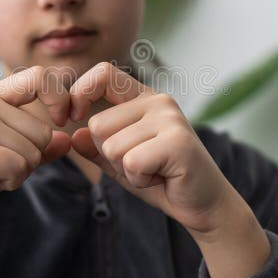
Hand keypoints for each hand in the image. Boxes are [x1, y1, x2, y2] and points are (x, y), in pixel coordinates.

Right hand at [0, 66, 71, 266]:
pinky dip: (10, 182)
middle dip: (30, 158)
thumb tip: (67, 141)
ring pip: (33, 153)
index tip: (61, 121)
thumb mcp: (9, 154)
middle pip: (43, 132)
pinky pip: (19, 167)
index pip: (40, 77)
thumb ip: (38, 146)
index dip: (60, 98)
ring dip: (18, 173)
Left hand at [70, 62, 269, 277]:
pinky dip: (139, 179)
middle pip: (97, 125)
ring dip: (126, 170)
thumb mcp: (120, 162)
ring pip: (111, 147)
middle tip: (141, 164)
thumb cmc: (161, 179)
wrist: (203, 204)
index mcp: (143, 98)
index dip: (80, 92)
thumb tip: (74, 135)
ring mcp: (170, 119)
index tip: (74, 117)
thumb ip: (95, 147)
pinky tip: (161, 177)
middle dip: (109, 155)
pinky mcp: (177, 141)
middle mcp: (158, 101)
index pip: (103, 73)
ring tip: (153, 170)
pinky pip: (131, 162)